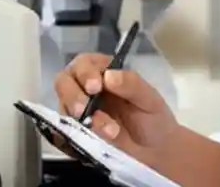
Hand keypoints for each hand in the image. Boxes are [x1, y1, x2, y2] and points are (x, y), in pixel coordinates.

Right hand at [54, 54, 178, 171]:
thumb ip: (132, 84)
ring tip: (107, 133)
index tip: (95, 87)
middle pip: (64, 82)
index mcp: (103, 72)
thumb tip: (108, 76)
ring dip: (78, 119)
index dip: (85, 73)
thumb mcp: (149, 99)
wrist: (157, 154)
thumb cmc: (154, 120)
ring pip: (62, 107)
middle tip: (83, 110)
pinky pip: (64, 132)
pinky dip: (71, 136)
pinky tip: (90, 141)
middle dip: (72, 95)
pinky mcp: (76, 133)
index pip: (84, 64)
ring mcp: (79, 112)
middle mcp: (86, 89)